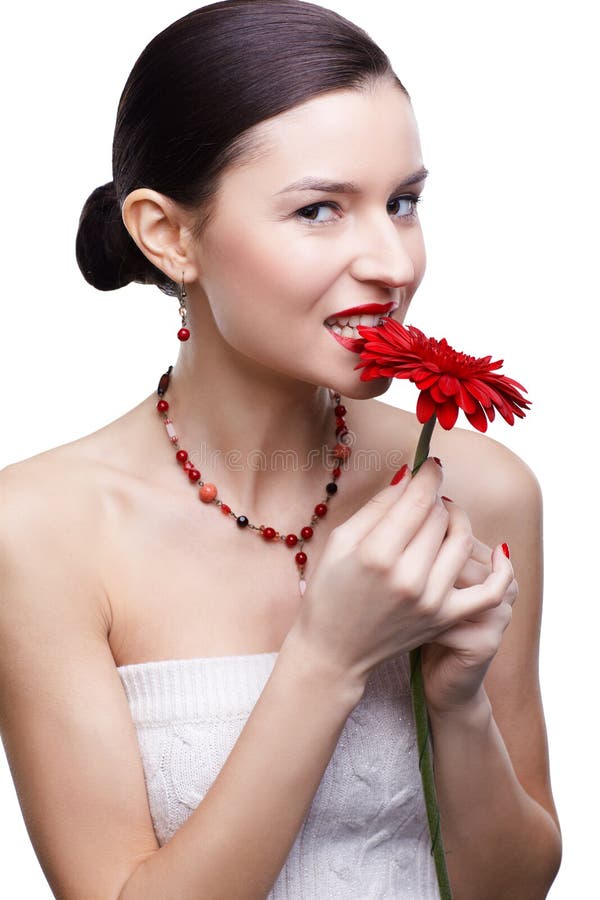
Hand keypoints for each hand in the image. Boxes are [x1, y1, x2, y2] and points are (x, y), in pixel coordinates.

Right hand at [291, 458, 514, 691]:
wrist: (334, 651)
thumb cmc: (329, 592)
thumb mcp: (340, 541)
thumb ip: (377, 506)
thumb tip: (409, 474)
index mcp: (376, 555)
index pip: (418, 500)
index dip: (428, 475)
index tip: (430, 464)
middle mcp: (408, 578)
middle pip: (440, 517)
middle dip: (433, 499)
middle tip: (422, 497)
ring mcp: (431, 601)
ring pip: (461, 542)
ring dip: (456, 521)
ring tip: (442, 517)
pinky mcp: (445, 618)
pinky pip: (490, 592)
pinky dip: (501, 569)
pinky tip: (500, 550)